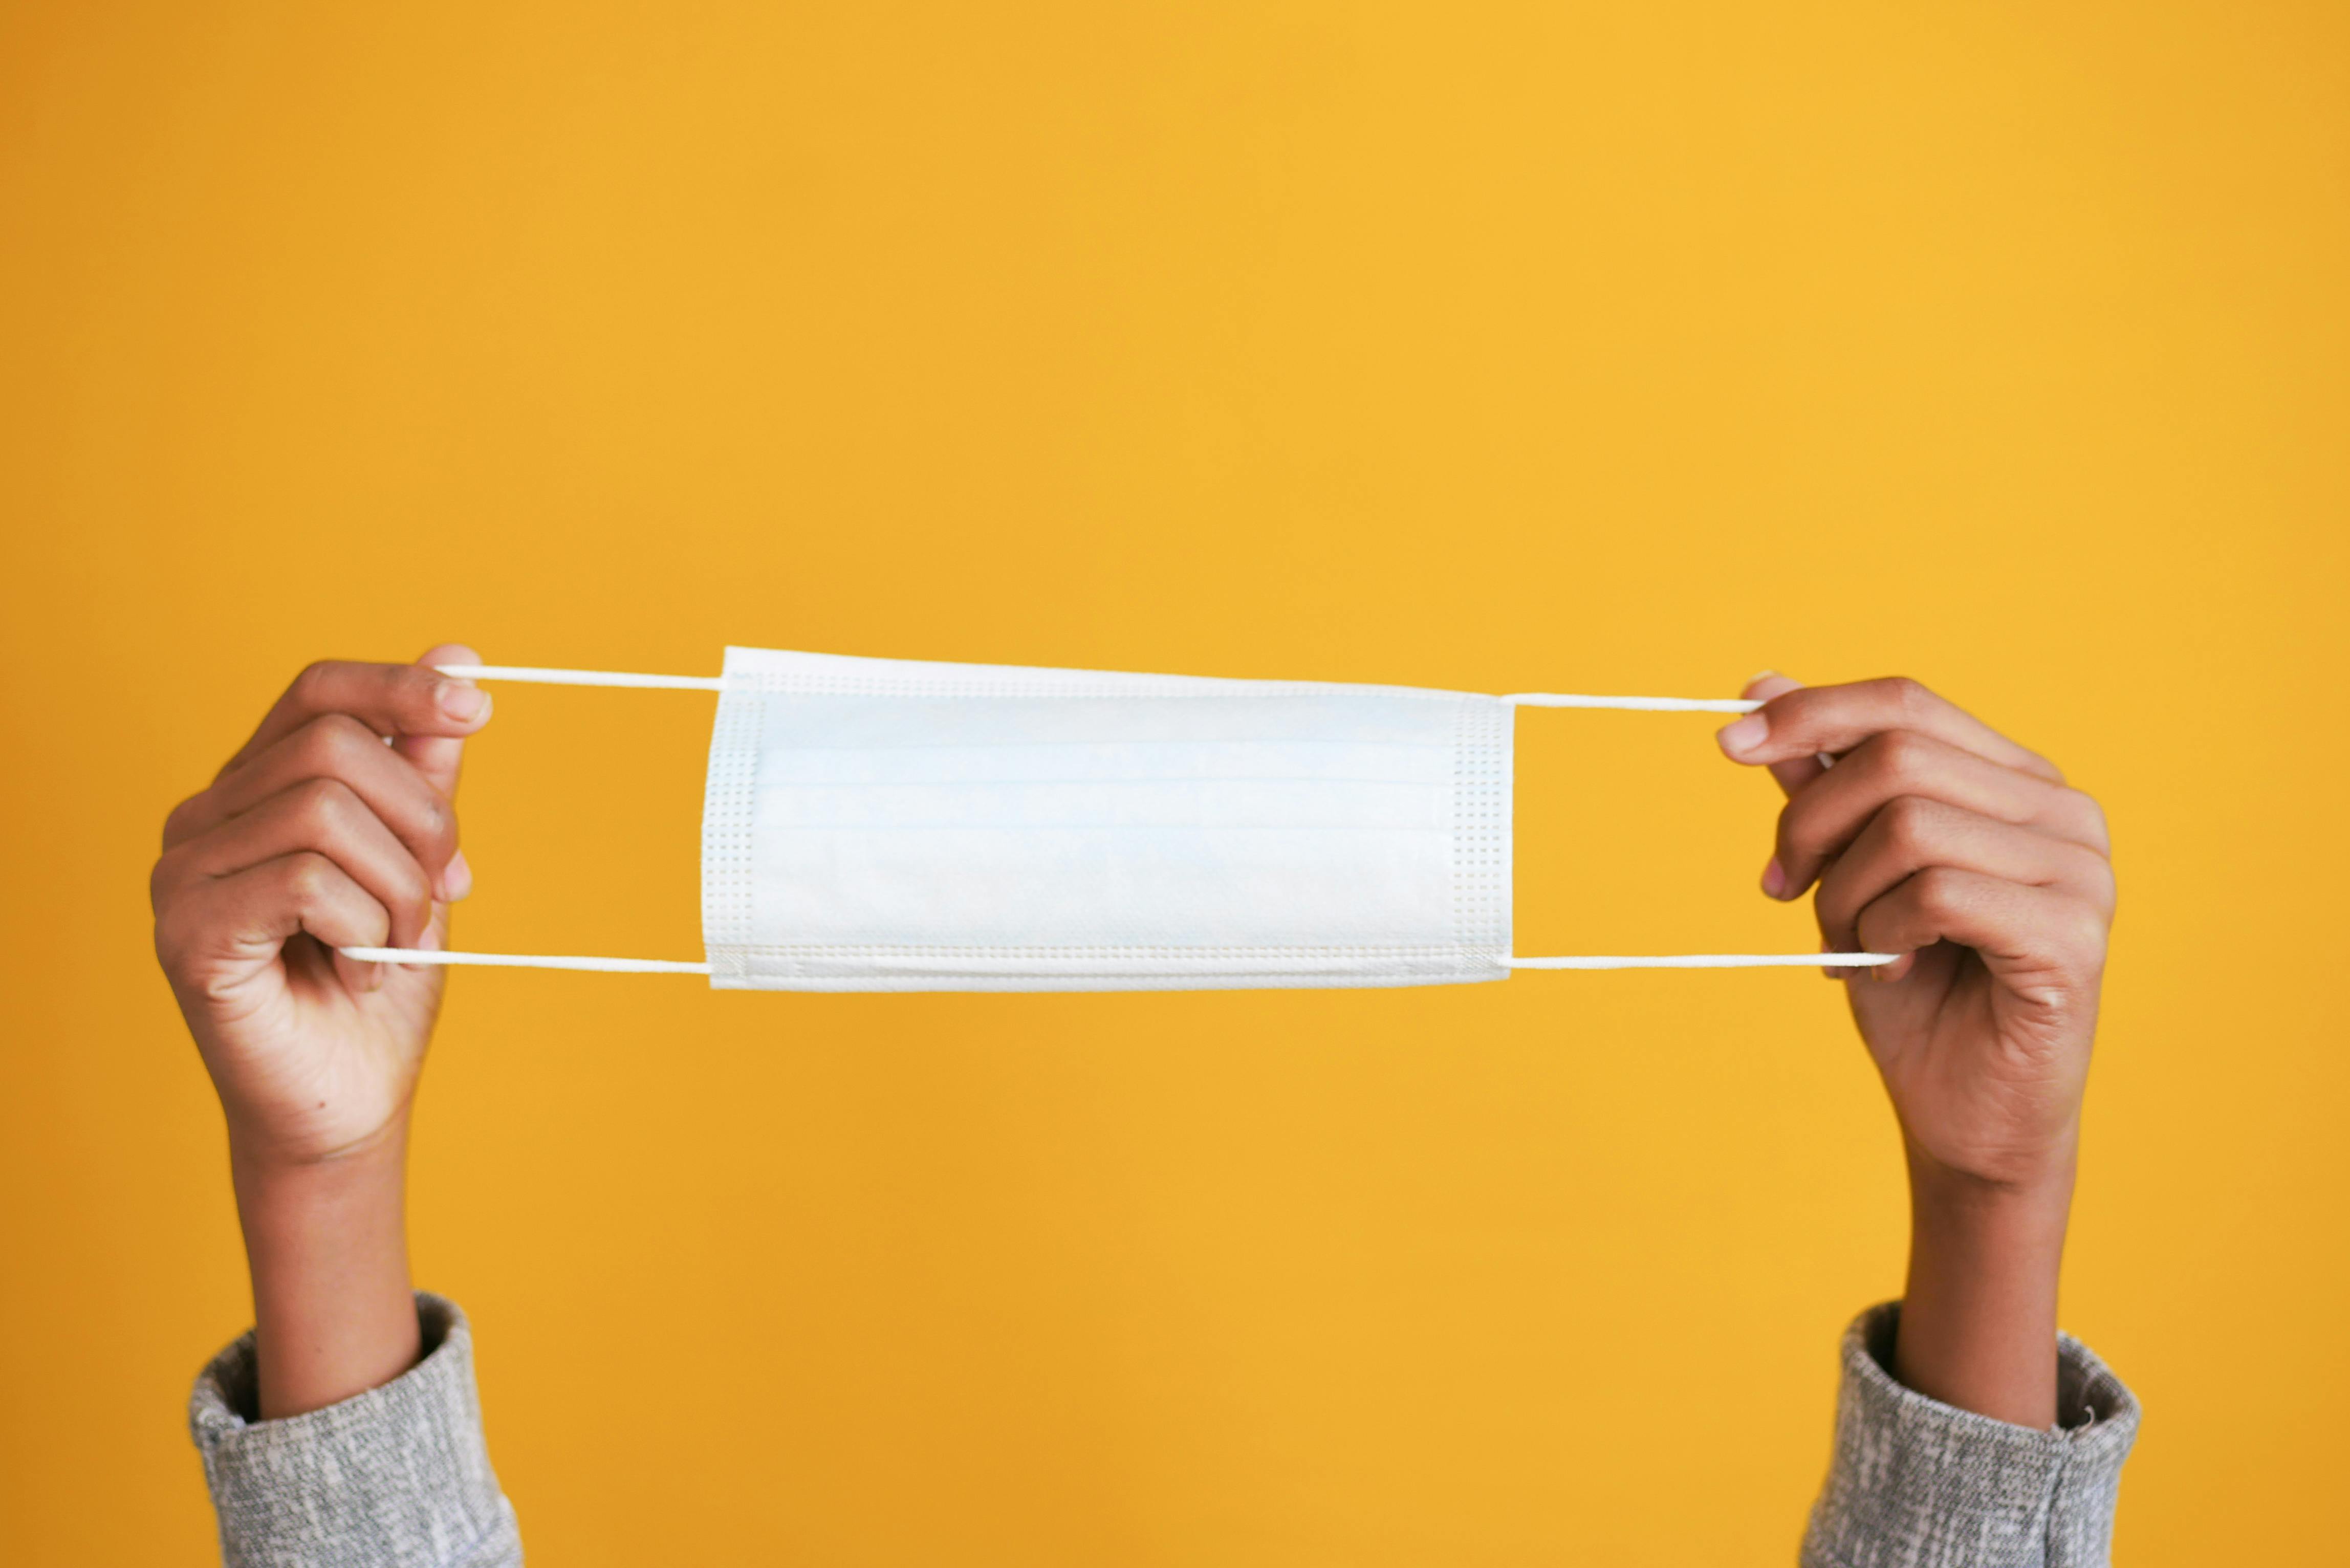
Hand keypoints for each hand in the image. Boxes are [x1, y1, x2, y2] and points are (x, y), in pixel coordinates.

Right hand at [152, 645, 489, 1415]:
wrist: (348, 1102)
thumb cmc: (377, 986)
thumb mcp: (418, 861)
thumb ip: (424, 769)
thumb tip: (455, 655)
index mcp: (255, 791)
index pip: (319, 692)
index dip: (401, 685)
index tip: (479, 705)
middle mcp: (204, 819)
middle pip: (334, 745)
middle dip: (423, 817)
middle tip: (448, 888)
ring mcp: (183, 872)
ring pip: (324, 810)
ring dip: (397, 885)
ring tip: (395, 945)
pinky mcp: (186, 929)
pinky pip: (305, 879)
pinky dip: (362, 926)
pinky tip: (356, 971)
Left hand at [1718, 674, 2114, 1426]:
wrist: (1968, 1117)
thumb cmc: (1919, 994)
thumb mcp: (1852, 873)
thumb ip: (1825, 783)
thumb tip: (1762, 685)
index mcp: (2018, 781)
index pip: (1906, 703)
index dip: (1810, 713)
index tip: (1729, 742)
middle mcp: (2064, 811)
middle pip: (1897, 756)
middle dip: (1811, 821)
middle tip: (1784, 888)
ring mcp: (2080, 871)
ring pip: (1910, 822)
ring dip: (1846, 890)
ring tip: (1849, 944)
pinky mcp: (2071, 937)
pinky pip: (1938, 892)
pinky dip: (1885, 930)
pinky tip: (1892, 968)